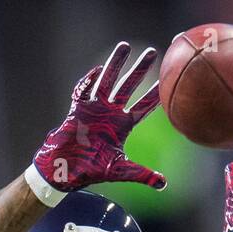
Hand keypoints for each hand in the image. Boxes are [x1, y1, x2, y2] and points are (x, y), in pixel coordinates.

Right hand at [27, 42, 165, 203]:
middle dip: (140, 69)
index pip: (144, 107)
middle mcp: (110, 113)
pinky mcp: (77, 109)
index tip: (168, 80)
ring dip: (115, 63)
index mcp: (122, 126)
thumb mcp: (120, 171)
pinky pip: (83, 90)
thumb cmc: (91, 171)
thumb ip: (141, 174)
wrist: (65, 170)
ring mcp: (94, 108)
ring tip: (125, 45)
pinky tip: (97, 70)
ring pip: (107, 80)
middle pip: (128, 86)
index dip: (155, 95)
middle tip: (152, 52)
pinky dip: (89, 80)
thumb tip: (163, 184)